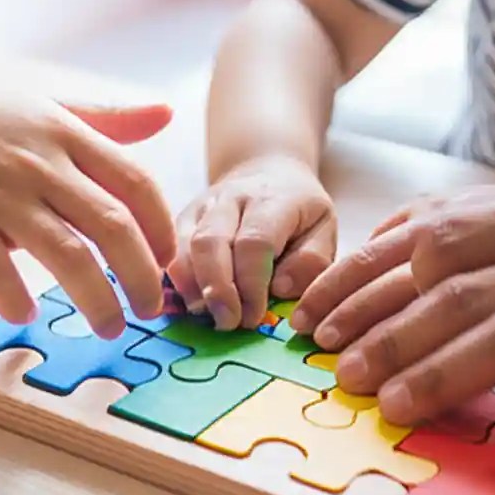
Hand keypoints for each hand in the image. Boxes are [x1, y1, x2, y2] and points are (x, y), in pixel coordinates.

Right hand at [0, 87, 175, 337]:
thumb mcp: (44, 107)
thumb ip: (107, 118)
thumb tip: (166, 114)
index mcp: (65, 135)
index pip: (137, 185)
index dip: (162, 229)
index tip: (167, 261)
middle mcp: (40, 164)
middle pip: (114, 227)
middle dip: (143, 276)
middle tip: (150, 310)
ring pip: (70, 258)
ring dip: (99, 301)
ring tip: (111, 327)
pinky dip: (17, 301)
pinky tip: (26, 315)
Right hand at [167, 153, 335, 329]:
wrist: (268, 170)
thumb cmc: (299, 212)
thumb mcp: (324, 230)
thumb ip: (311, 261)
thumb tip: (280, 289)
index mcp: (272, 200)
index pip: (254, 242)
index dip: (251, 285)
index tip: (254, 316)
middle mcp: (231, 198)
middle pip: (211, 243)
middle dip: (217, 290)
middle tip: (228, 323)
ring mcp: (202, 206)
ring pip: (184, 247)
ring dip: (193, 288)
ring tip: (209, 315)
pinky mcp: (183, 219)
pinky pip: (171, 252)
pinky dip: (178, 282)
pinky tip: (195, 302)